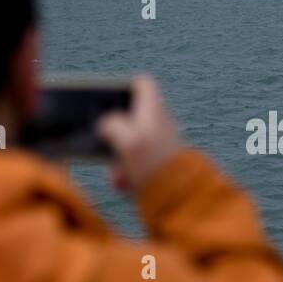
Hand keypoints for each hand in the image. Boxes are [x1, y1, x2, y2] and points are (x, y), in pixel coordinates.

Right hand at [95, 75, 182, 193]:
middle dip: (114, 134)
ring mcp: (160, 143)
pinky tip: (124, 185)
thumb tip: (105, 124)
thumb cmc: (153, 165)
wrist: (179, 196)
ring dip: (118, 159)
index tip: (108, 97)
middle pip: (130, 118)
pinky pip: (136, 163)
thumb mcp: (127, 141)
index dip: (124, 87)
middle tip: (103, 142)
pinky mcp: (160, 163)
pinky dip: (127, 172)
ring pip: (130, 144)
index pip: (143, 85)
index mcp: (153, 110)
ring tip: (116, 176)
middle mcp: (159, 124)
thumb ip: (112, 125)